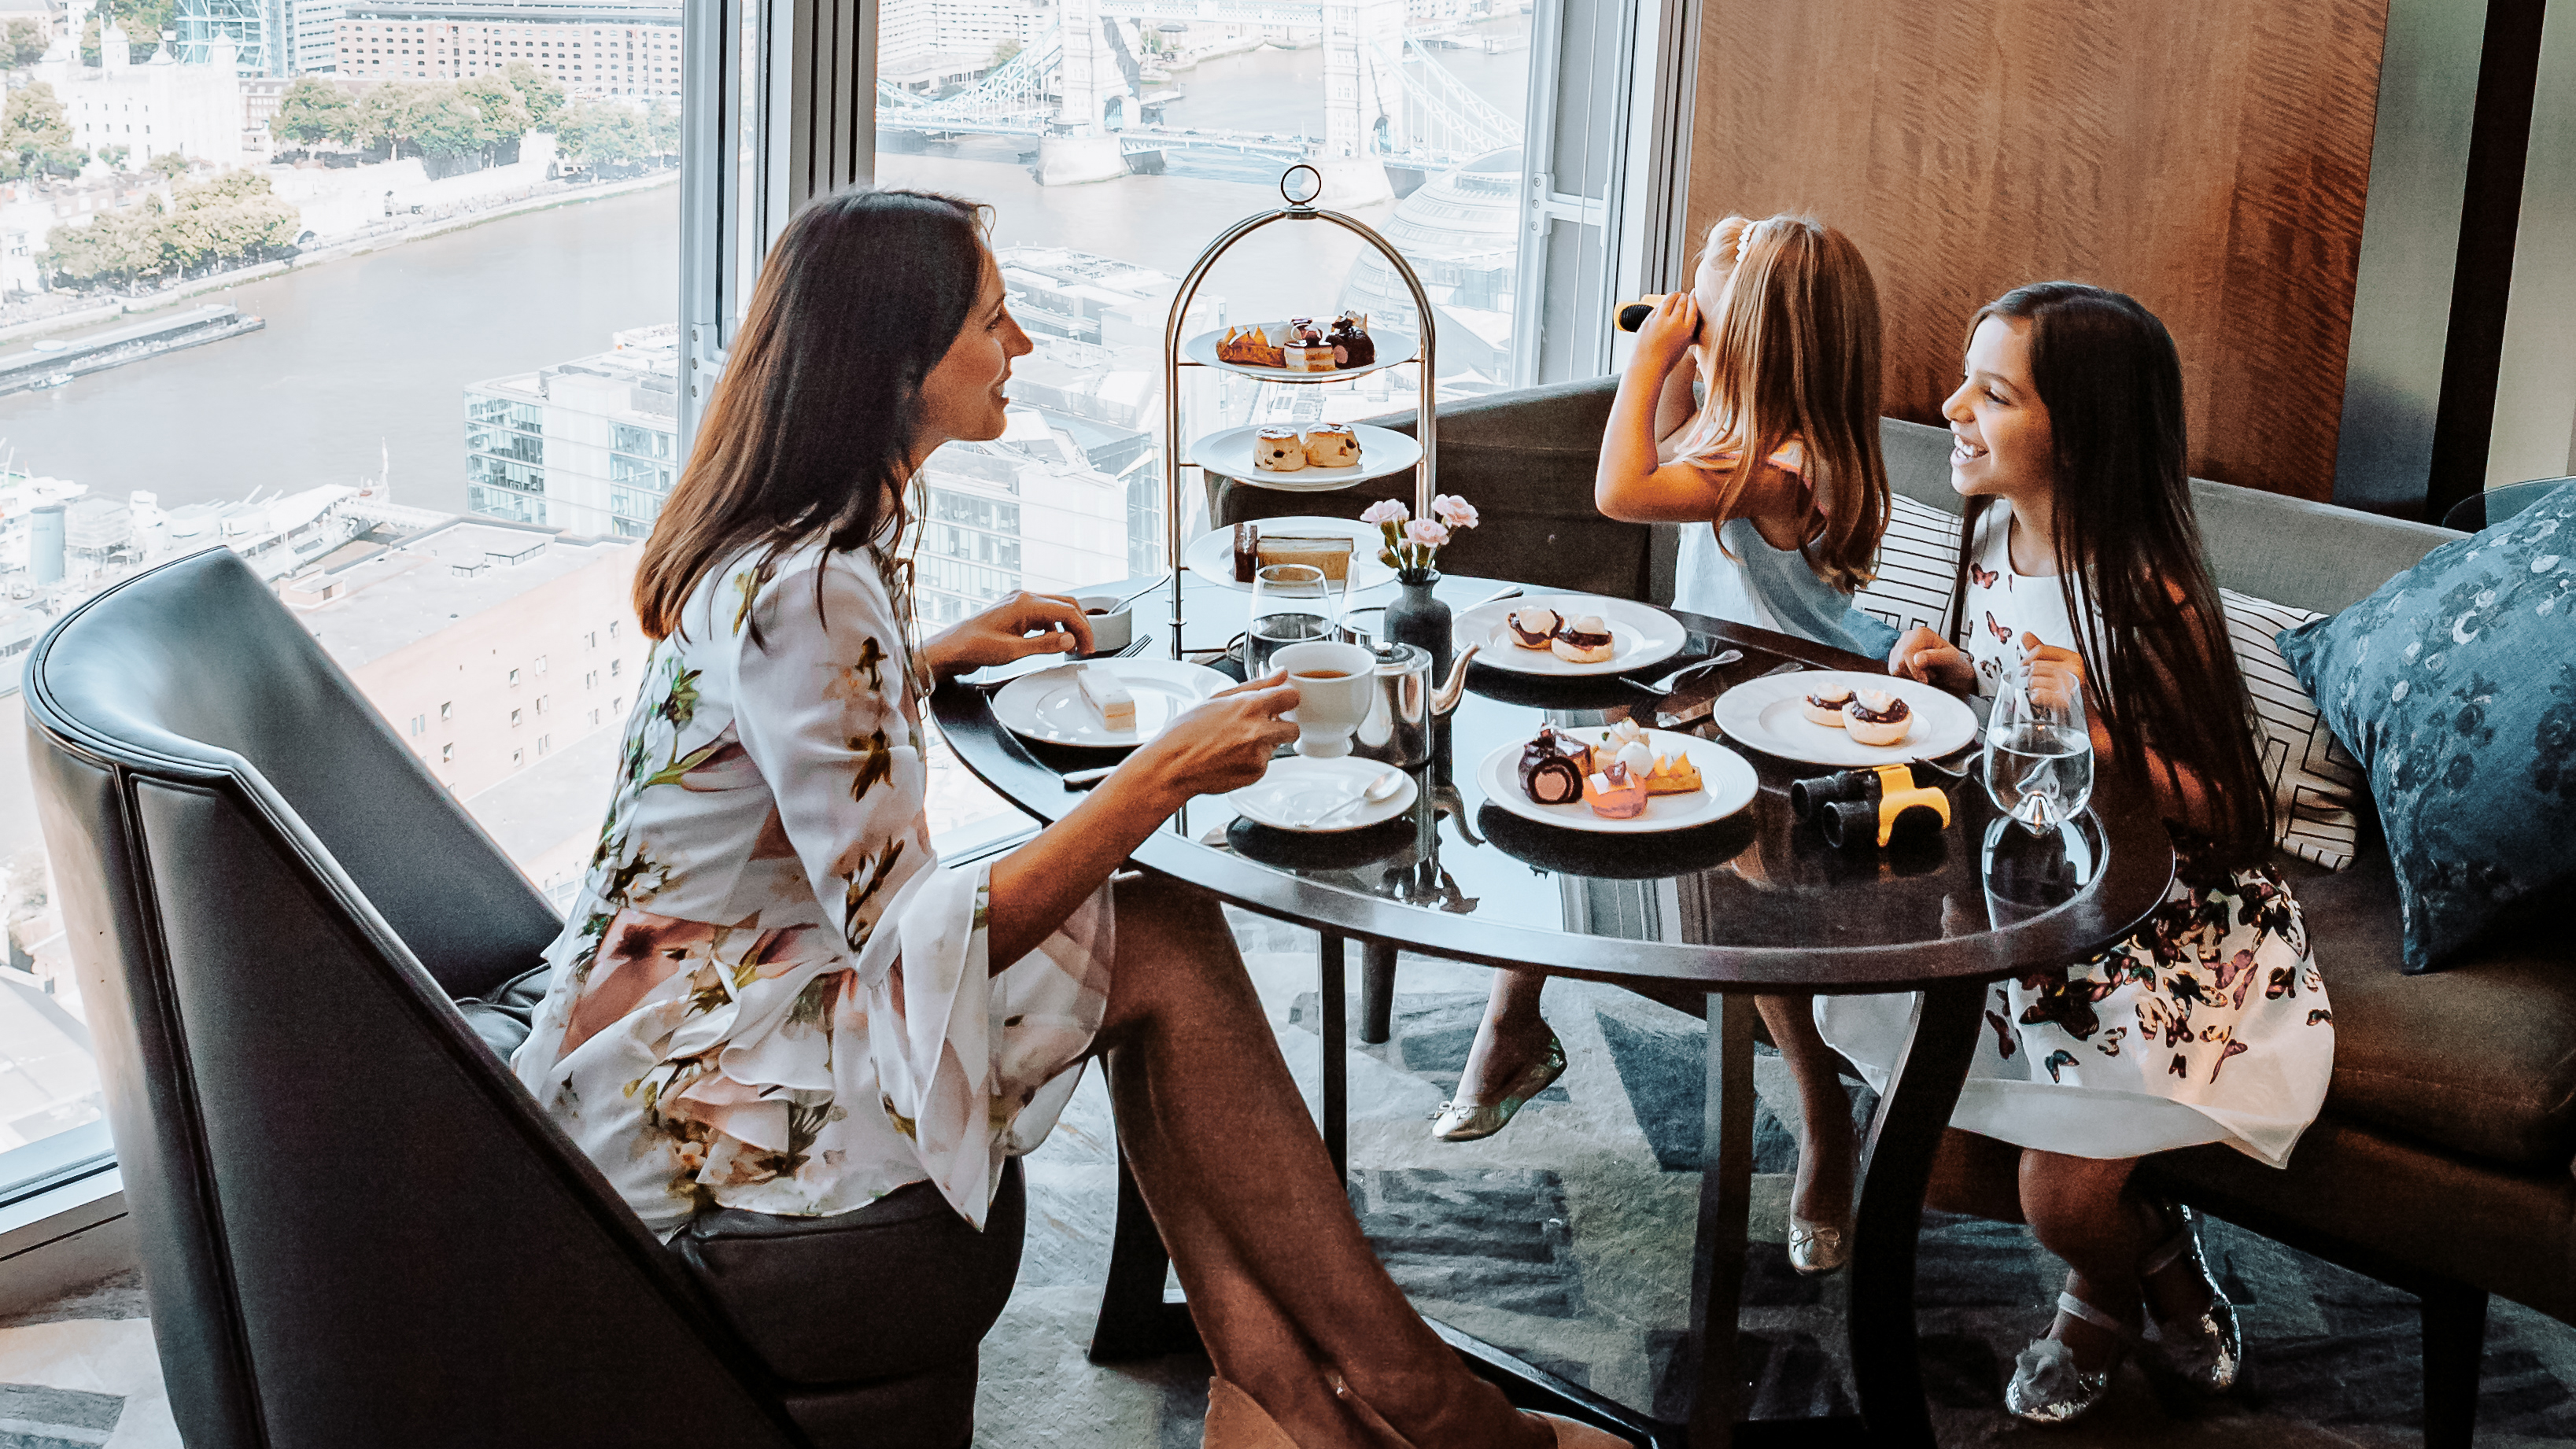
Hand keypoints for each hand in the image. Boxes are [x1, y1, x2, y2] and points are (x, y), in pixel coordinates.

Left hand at [919, 591, 1093, 679]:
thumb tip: (1070, 640)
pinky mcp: (1014, 612)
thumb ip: (1044, 645)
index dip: (1083, 629)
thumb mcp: (1012, 651)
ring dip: (1067, 627)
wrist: (950, 649)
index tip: (1088, 647)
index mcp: (1024, 603)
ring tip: (1071, 648)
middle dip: (1079, 625)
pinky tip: (1052, 643)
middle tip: (1085, 647)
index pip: (1067, 610)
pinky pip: (1042, 615)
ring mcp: (1018, 603)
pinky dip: (1053, 628)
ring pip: (1055, 609)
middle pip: (1064, 604)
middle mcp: (1023, 598)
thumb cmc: (973, 648)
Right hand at [1123, 670, 1299, 803]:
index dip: (1286, 699)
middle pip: (1294, 727)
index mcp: (1250, 706)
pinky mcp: (1256, 773)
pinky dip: (1253, 760)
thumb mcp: (1218, 698)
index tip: (1281, 702)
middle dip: (1281, 726)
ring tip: (1235, 743)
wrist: (1172, 766)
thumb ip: (1256, 685)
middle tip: (1259, 726)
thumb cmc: (1186, 732)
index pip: (1291, 697)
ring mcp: (1259, 755)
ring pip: (1277, 746)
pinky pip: (1265, 763)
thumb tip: (1279, 674)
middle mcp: (1259, 731)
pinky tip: (1232, 757)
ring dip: (1264, 743)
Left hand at [1630, 290, 1700, 377]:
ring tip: (1675, 296)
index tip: (1693, 295)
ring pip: (1670, 298)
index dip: (1693, 299)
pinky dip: (1662, 305)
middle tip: (1684, 296)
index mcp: (1686, 331)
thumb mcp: (1683, 347)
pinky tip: (1663, 306)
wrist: (1647, 367)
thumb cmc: (1665, 361)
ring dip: (1674, 295)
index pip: (1693, 307)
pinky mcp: (1648, 320)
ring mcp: (1660, 320)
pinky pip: (1658, 307)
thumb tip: (1693, 327)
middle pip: (1682, 300)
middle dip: (1684, 296)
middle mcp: (1674, 323)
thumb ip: (1688, 334)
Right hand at [1888, 625, 1973, 691]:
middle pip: (1900, 662)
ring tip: (1925, 674)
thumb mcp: (1949, 660)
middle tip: (1930, 675)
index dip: (1915, 670)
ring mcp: (1900, 647)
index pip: (1907, 652)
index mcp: (1921, 634)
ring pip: (1895, 669)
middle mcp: (1908, 637)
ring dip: (1912, 677)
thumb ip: (1934, 657)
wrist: (1955, 673)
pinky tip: (1918, 675)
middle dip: (1915, 674)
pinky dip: (1906, 678)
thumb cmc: (1954, 665)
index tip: (1926, 679)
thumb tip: (1917, 659)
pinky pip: (1894, 673)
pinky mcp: (1895, 659)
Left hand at [2018, 633, 2084, 712]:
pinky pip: (2037, 694)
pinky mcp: (2063, 700)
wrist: (2083, 709)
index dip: (2027, 657)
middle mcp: (2073, 670)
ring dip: (2032, 687)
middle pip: (2035, 666)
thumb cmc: (2069, 686)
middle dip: (2030, 675)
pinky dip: (2035, 697)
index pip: (2040, 649)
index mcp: (2072, 658)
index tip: (2023, 664)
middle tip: (2035, 681)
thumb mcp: (2059, 664)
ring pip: (2033, 680)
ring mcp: (2069, 685)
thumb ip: (2041, 651)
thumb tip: (2025, 635)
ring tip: (2042, 690)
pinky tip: (2042, 697)